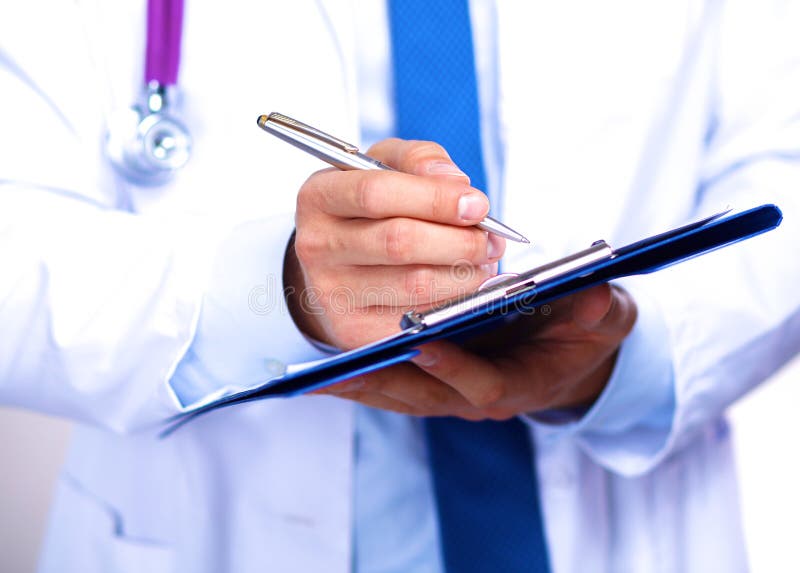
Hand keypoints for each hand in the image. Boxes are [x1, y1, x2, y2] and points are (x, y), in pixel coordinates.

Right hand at [285, 139, 505, 348]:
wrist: (336, 267)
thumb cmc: (369, 210)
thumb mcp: (385, 169)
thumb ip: (420, 161)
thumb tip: (455, 182)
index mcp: (319, 196)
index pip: (376, 193)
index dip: (435, 199)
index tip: (477, 205)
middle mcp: (317, 246)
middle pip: (400, 242)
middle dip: (460, 240)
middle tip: (492, 239)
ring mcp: (332, 292)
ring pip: (415, 284)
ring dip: (465, 273)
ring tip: (483, 261)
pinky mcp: (353, 330)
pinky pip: (418, 316)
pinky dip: (453, 302)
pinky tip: (465, 287)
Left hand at [316, 284, 636, 418]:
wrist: (573, 353)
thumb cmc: (586, 334)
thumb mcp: (605, 318)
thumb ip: (602, 311)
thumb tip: (595, 298)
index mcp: (522, 383)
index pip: (484, 384)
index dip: (455, 367)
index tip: (423, 342)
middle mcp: (480, 396)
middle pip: (428, 399)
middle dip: (387, 384)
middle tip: (342, 371)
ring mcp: (455, 394)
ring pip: (404, 396)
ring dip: (364, 386)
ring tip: (319, 375)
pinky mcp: (436, 384)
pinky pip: (396, 386)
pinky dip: (365, 379)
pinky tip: (329, 369)